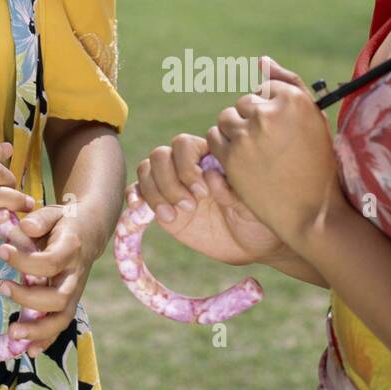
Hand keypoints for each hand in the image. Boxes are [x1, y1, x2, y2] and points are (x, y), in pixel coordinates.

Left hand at [0, 203, 94, 356]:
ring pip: (61, 319)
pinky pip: (61, 325)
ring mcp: (74, 292)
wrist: (90, 231)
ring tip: (13, 332)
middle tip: (2, 286)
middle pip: (57, 298)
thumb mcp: (54, 211)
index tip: (2, 250)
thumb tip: (25, 227)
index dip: (25, 261)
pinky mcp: (69, 302)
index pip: (50, 263)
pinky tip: (29, 350)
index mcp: (71, 249)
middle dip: (28, 298)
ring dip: (38, 330)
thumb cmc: (65, 221)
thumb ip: (40, 219)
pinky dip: (46, 340)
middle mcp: (75, 275)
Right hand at [132, 133, 287, 265]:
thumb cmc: (256, 221)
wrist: (249, 245)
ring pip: (146, 170)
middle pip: (160, 155)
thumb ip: (233, 191)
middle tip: (189, 205)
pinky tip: (139, 207)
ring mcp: (171, 184)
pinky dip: (134, 195)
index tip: (203, 193)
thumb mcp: (252, 208)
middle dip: (169, 180)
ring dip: (155, 191)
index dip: (186, 165)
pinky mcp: (160, 204)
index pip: (183, 144)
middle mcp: (186, 166)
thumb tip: (211, 175)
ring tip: (172, 215)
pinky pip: (137, 190)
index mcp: (209, 157)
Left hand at [206, 55, 346, 250]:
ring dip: (237, 134)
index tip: (284, 132)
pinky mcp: (230, 156)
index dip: (273, 111)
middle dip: (254, 122)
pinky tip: (245, 163)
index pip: (266, 88)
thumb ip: (287, 84)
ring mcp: (247, 134)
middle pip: (244, 103)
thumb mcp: (314, 119)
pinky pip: (215, 138)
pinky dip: (225, 149)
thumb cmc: (317, 163)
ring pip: (226, 118)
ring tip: (259, 156)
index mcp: (294, 99)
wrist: (312, 211)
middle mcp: (268, 113)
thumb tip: (261, 60)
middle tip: (273, 148)